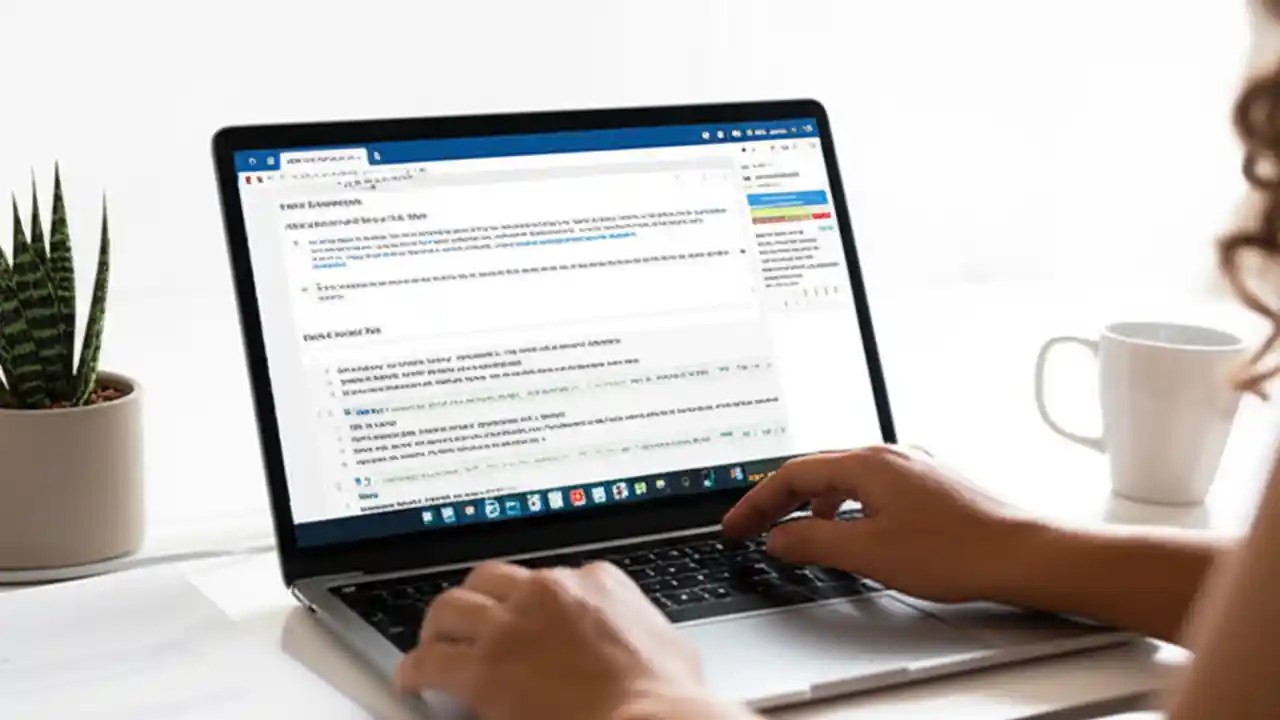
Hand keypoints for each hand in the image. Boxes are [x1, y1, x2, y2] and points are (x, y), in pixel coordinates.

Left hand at [396, 561, 720, 719]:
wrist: (652, 719)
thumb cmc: (667, 696)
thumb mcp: (664, 642)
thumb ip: (636, 628)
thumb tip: (639, 641)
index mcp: (596, 581)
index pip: (550, 578)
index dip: (531, 602)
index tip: (524, 617)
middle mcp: (549, 591)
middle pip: (491, 580)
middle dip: (475, 599)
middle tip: (466, 621)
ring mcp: (513, 625)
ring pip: (453, 608)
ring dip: (439, 626)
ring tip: (431, 643)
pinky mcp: (485, 667)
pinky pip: (432, 660)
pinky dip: (415, 669)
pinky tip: (412, 679)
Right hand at [721, 446, 1042, 602]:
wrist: (1024, 553)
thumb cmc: (958, 550)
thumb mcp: (869, 553)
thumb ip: (813, 544)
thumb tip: (779, 539)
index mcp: (868, 463)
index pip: (793, 474)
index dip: (756, 502)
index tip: (736, 525)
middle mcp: (890, 456)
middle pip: (816, 471)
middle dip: (779, 501)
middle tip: (754, 529)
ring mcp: (912, 469)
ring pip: (845, 480)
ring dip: (812, 506)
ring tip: (797, 534)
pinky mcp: (930, 486)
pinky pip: (871, 489)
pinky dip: (845, 508)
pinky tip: (851, 532)